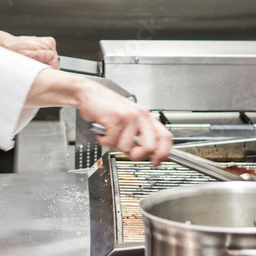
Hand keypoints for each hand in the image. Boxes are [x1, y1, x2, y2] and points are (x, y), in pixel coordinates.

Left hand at [0, 28, 58, 68]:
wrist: (7, 44)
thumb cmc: (13, 49)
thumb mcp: (24, 54)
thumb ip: (38, 55)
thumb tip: (50, 56)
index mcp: (47, 44)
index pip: (55, 63)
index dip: (48, 71)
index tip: (42, 75)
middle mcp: (48, 43)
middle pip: (54, 62)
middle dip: (45, 66)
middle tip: (33, 67)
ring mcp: (47, 44)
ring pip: (50, 60)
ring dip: (42, 63)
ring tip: (31, 62)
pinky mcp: (44, 46)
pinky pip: (47, 57)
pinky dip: (40, 61)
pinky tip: (33, 59)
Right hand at [26, 70, 172, 165]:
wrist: (91, 94)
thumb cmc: (108, 107)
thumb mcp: (130, 119)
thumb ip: (140, 134)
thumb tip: (148, 153)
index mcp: (147, 117)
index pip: (165, 137)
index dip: (163, 153)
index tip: (156, 162)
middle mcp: (141, 116)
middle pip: (149, 147)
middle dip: (137, 155)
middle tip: (129, 152)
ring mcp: (129, 117)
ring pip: (126, 148)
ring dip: (114, 145)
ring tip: (110, 134)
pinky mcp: (116, 119)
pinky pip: (111, 141)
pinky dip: (104, 140)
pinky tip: (103, 132)